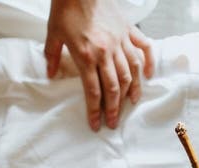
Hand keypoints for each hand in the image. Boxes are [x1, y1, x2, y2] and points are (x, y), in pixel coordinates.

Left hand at [45, 0, 153, 130]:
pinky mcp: (128, 30)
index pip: (93, 91)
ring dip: (131, 92)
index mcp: (86, 55)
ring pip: (130, 73)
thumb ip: (52, 56)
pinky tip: (148, 76)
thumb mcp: (53, 33)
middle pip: (114, 88)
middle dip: (114, 109)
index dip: (95, 111)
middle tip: (113, 122)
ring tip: (130, 105)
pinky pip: (143, 48)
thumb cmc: (66, 8)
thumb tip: (51, 75)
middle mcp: (106, 52)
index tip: (95, 125)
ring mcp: (120, 41)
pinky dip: (148, 63)